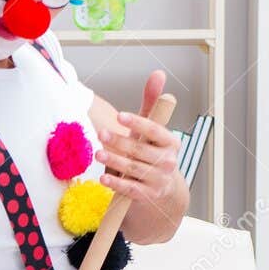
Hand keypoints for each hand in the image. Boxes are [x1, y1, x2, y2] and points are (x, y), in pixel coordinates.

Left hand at [99, 69, 180, 204]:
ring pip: (133, 168)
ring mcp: (159, 180)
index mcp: (171, 142)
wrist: (161, 189)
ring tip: (98, 153)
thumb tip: (158, 73)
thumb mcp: (151, 130)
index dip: (137, 123)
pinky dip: (116, 184)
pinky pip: (130, 189)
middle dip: (120, 141)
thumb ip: (152, 103)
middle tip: (101, 134)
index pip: (154, 130)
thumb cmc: (151, 152)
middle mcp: (168, 161)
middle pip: (140, 150)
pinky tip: (103, 178)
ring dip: (114, 161)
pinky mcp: (148, 196)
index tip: (120, 116)